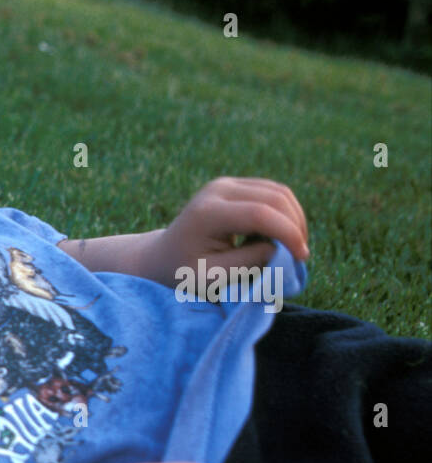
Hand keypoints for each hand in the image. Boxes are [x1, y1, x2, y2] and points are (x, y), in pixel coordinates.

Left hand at [135, 177, 309, 286]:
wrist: (161, 257)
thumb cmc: (182, 274)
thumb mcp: (212, 278)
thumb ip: (247, 263)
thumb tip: (282, 248)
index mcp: (207, 213)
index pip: (259, 214)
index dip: (287, 233)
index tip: (301, 258)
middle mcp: (218, 189)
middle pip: (275, 197)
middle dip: (295, 226)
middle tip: (300, 257)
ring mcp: (227, 183)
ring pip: (279, 192)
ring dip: (294, 219)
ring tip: (292, 248)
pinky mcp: (236, 185)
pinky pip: (273, 193)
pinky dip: (285, 214)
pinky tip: (281, 237)